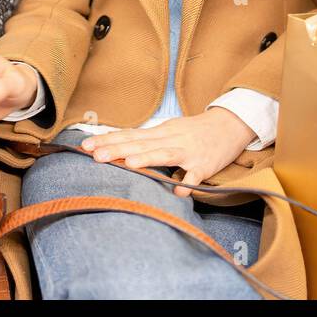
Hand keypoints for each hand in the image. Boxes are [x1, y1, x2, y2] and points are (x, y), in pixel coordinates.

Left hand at [79, 109, 256, 197]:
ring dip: (147, 158)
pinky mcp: (205, 165)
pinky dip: (187, 183)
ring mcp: (188, 151)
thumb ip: (147, 142)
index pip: (130, 135)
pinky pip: (195, 176)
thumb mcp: (169, 131)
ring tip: (128, 164)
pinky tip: (178, 191)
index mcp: (160, 131)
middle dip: (117, 149)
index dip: (108, 139)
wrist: (230, 125)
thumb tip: (121, 150)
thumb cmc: (195, 131)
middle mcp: (171, 139)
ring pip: (165, 153)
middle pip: (141, 143)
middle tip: (94, 154)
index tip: (86, 145)